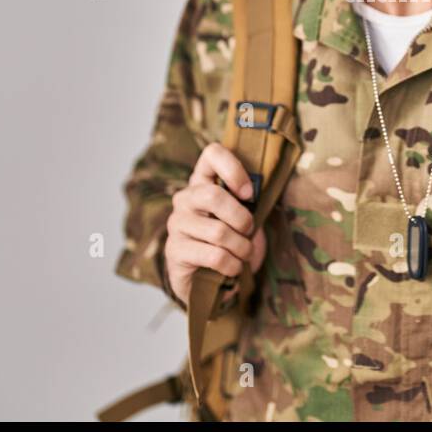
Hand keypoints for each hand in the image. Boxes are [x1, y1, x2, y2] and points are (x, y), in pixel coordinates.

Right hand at [163, 142, 267, 307]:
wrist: (207, 278)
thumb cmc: (229, 240)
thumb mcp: (241, 216)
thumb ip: (248, 201)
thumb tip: (257, 193)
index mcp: (203, 181)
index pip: (212, 154)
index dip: (234, 169)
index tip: (249, 193)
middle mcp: (185, 198)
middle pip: (213, 196)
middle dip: (241, 218)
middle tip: (249, 231)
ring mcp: (176, 224)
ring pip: (218, 232)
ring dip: (242, 247)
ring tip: (244, 254)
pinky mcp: (174, 251)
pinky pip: (214, 256)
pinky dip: (233, 265)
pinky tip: (234, 267)